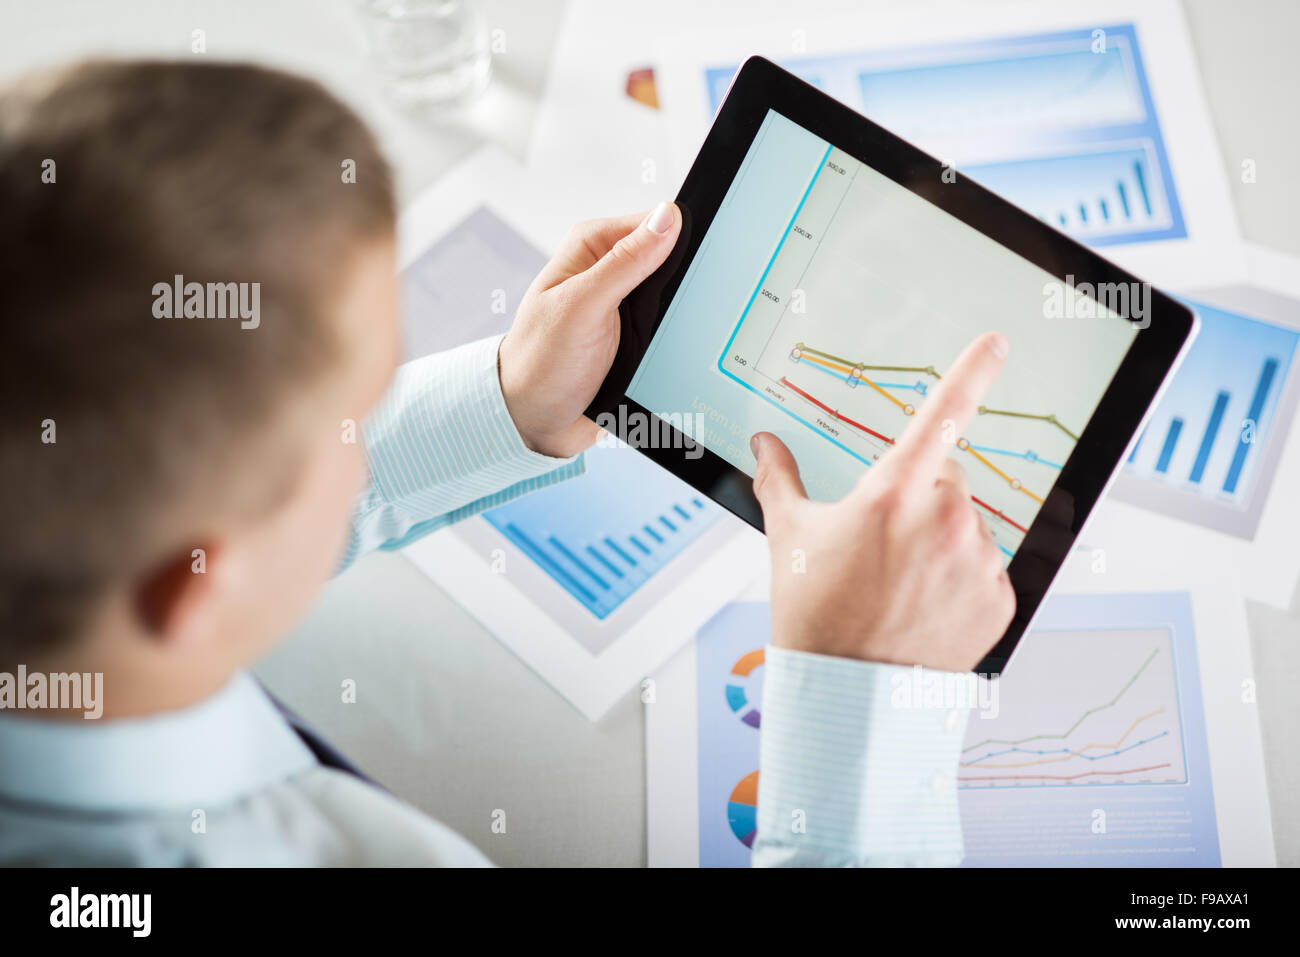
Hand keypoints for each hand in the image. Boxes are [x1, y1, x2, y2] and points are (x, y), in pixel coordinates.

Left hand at [498, 203, 681, 457]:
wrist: (533, 422)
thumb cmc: (540, 363)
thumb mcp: (582, 306)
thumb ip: (624, 262)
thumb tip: (667, 217)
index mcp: (593, 248)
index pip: (656, 224)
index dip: (683, 240)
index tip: (707, 259)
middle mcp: (611, 272)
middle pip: (673, 264)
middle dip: (686, 286)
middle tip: (686, 311)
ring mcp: (626, 307)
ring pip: (678, 301)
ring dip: (683, 320)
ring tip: (680, 341)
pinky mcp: (637, 339)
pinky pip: (673, 332)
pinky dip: (679, 343)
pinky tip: (681, 356)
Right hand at [751, 331, 1015, 672]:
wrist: (847, 692)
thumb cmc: (814, 613)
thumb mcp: (788, 537)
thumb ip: (778, 479)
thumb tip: (763, 443)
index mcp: (894, 493)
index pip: (943, 414)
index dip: (973, 371)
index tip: (998, 342)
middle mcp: (945, 519)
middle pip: (946, 479)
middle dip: (920, 498)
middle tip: (881, 543)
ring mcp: (978, 560)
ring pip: (967, 526)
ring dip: (942, 541)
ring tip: (900, 584)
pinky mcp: (999, 598)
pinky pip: (985, 569)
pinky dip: (960, 580)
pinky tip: (924, 605)